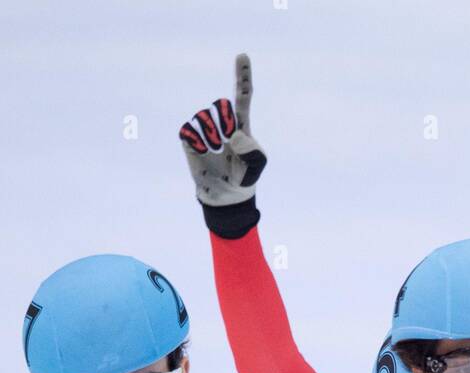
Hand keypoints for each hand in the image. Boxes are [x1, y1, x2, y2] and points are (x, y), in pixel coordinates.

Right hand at [179, 53, 266, 207]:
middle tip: (227, 141)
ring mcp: (204, 127)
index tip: (242, 56)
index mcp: (240, 123)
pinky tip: (203, 151)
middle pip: (221, 105)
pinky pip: (189, 131)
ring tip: (216, 150)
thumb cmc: (242, 177)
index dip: (242, 76)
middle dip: (225, 122)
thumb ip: (253, 153)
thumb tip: (233, 135)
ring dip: (211, 136)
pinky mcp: (189, 137)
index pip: (243, 95)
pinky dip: (196, 143)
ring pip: (204, 118)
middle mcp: (221, 120)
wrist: (224, 194)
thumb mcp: (256, 168)